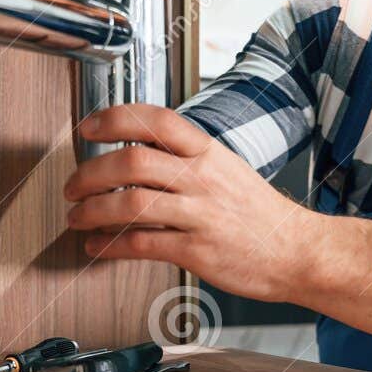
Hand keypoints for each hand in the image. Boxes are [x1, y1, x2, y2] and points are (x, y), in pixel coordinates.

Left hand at [63, 105, 318, 302]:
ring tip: (76, 217)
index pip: (154, 119)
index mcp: (208, 151)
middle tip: (73, 184)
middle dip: (90, 173)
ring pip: (130, 204)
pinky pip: (141, 244)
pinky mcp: (196, 250)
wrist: (297, 251)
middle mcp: (202, 178)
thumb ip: (186, 159)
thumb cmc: (260, 215)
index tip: (88, 128)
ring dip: (92, 210)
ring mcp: (200, 214)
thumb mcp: (227, 169)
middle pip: (132, 161)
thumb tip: (137, 152)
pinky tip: (96, 246)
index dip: (113, 119)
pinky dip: (109, 245)